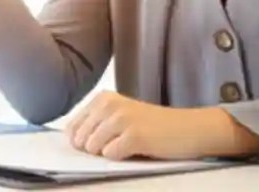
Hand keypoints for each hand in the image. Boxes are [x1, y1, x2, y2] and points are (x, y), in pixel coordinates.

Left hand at [64, 91, 258, 160]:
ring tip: (130, 145)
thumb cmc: (153, 127)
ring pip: (92, 149)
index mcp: (103, 99)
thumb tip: (69, 140)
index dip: (83, 142)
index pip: (71, 128)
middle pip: (80, 141)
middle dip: (96, 149)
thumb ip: (95, 124)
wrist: (188, 129)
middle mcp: (109, 105)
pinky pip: (110, 156)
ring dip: (109, 153)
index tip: (104, 142)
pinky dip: (121, 158)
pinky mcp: (134, 135)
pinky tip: (138, 149)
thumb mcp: (120, 117)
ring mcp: (121, 119)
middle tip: (120, 143)